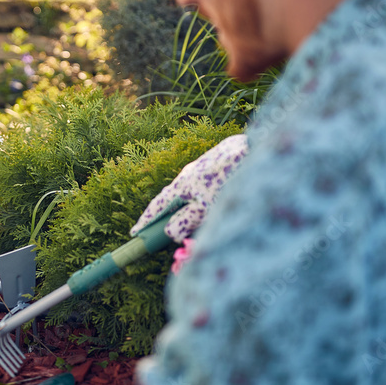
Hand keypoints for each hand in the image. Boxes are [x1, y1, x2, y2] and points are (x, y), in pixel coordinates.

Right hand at [131, 134, 247, 242]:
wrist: (250, 151)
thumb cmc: (226, 182)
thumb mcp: (204, 209)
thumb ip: (184, 221)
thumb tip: (170, 231)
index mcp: (181, 185)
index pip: (158, 206)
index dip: (146, 221)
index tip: (135, 233)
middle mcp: (188, 174)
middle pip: (174, 198)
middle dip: (170, 215)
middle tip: (170, 232)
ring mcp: (203, 167)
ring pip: (193, 192)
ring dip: (192, 207)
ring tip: (203, 220)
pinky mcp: (220, 163)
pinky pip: (208, 184)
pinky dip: (207, 197)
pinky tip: (221, 201)